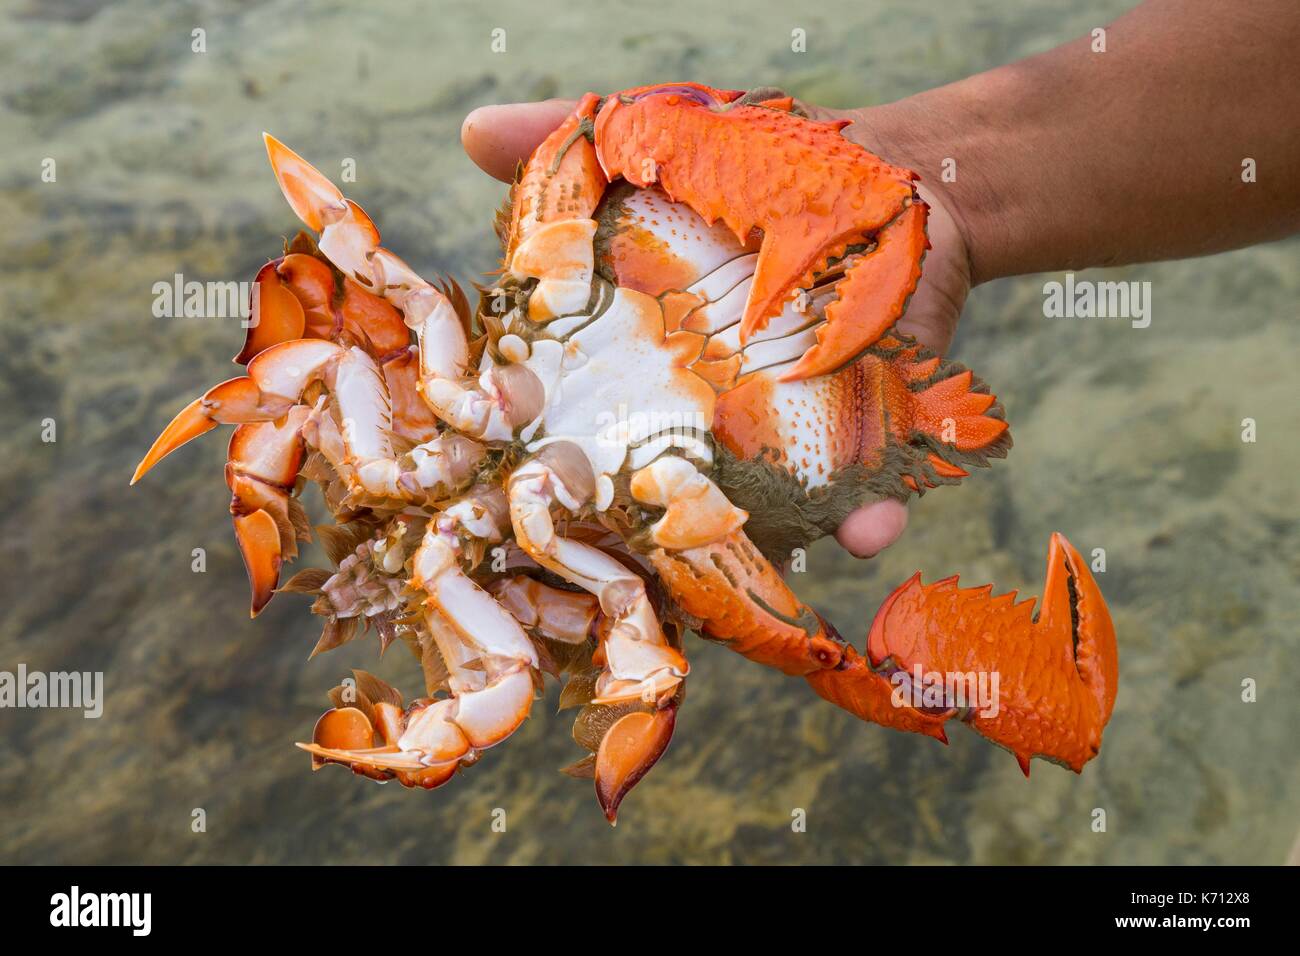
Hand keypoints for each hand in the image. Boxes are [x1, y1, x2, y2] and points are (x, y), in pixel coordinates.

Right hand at [461, 98, 974, 558]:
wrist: (901, 180)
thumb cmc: (764, 167)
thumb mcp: (659, 136)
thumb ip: (561, 137)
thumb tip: (466, 131)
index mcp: (639, 358)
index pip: (576, 424)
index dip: (548, 459)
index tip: (524, 485)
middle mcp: (701, 414)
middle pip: (653, 493)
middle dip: (638, 527)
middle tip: (626, 551)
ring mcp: (782, 433)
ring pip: (749, 521)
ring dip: (746, 551)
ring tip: (746, 565)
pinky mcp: (859, 439)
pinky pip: (859, 501)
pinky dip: (866, 522)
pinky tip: (868, 531)